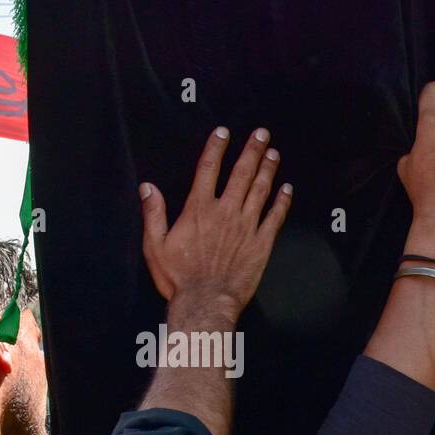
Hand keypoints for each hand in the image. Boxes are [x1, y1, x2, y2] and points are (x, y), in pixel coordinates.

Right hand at [139, 126, 292, 321]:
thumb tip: (147, 187)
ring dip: (268, 169)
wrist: (205, 302)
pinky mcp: (261, 243)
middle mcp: (225, 212)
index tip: (223, 132)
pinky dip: (282, 201)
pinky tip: (287, 189)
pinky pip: (275, 217)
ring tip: (273, 153)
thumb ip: (153, 214)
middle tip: (261, 133)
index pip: (208, 168)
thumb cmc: (178, 278)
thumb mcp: (155, 246)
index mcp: (199, 209)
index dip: (216, 147)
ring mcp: (246, 226)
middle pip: (241, 173)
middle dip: (252, 150)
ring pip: (260, 190)